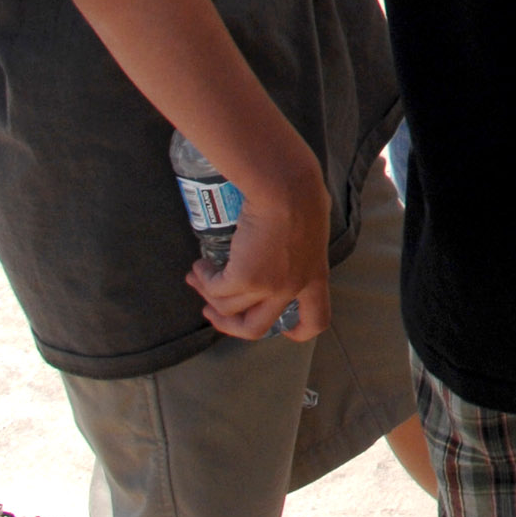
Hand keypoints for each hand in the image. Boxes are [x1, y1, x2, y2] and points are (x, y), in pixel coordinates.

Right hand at [189, 170, 331, 341]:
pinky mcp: (245, 278)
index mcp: (315, 276)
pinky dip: (203, 280)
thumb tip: (285, 242)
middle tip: (213, 312)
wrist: (286, 186)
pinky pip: (215, 290)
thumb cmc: (300, 193)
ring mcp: (268, 286)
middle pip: (257, 329)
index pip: (316, 319)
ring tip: (199, 276)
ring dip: (208, 296)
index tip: (284, 329)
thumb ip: (301, 244)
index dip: (299, 330)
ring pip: (228, 309)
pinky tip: (200, 268)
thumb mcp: (311, 226)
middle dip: (229, 326)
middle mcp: (291, 288)